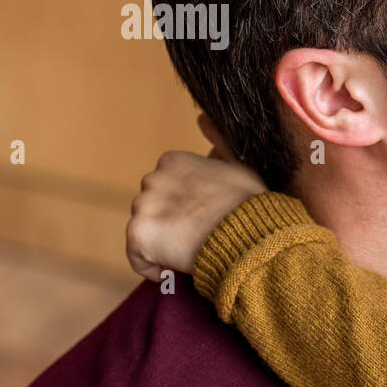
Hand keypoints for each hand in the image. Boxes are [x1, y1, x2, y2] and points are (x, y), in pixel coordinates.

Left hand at [126, 115, 267, 280]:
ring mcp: (142, 207)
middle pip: (153, 209)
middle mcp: (151, 179)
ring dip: (165, 245)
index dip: (185, 209)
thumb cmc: (249, 203)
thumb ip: (218, 140)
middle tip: (202, 239)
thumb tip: (203, 117)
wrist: (248, 233)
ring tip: (193, 253)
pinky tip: (179, 268)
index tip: (206, 220)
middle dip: (172, 225)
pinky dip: (156, 268)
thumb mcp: (237, 163)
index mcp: (172, 161)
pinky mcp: (138, 234)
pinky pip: (139, 260)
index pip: (167, 189)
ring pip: (146, 233)